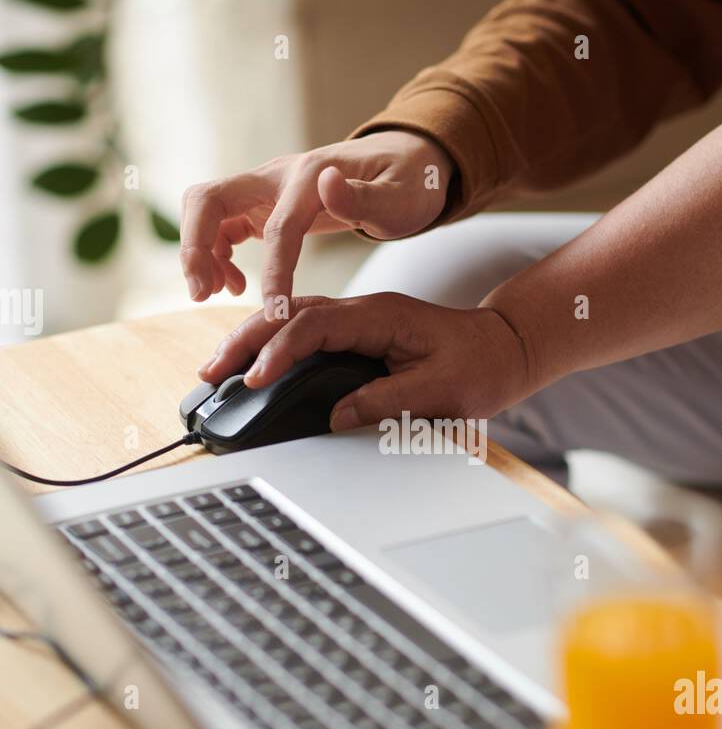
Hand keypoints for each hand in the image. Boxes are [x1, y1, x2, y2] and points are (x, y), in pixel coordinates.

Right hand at [179, 131, 452, 318]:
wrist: (405, 161)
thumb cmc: (409, 182)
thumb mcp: (403, 195)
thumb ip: (366, 198)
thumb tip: (328, 183)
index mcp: (311, 177)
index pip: (279, 228)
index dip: (273, 274)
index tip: (274, 316)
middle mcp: (278, 176)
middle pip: (208, 199)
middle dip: (194, 247)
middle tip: (202, 295)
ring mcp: (265, 187)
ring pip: (205, 210)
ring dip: (198, 252)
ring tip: (216, 293)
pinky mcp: (262, 203)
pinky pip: (221, 224)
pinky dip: (215, 254)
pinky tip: (234, 283)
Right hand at [197, 294, 531, 429]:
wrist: (504, 348)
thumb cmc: (479, 368)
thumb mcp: (440, 392)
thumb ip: (387, 402)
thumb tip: (337, 418)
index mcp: (381, 316)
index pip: (315, 325)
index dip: (279, 351)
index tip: (254, 380)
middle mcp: (363, 310)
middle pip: (290, 313)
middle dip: (246, 339)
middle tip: (210, 371)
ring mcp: (358, 318)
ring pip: (292, 318)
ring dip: (253, 340)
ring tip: (218, 368)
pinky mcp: (357, 332)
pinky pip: (305, 330)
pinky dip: (274, 343)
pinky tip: (253, 362)